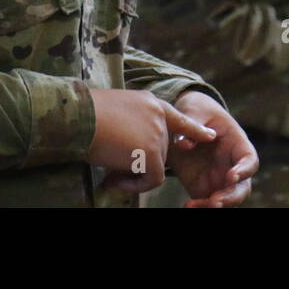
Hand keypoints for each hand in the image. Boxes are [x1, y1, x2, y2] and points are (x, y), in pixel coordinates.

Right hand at [88, 88, 215, 193]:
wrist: (79, 116)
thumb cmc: (85, 115)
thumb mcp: (115, 113)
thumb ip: (131, 127)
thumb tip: (130, 154)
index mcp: (150, 103)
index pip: (178, 118)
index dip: (194, 129)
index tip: (210, 136)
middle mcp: (159, 116)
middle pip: (161, 151)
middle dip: (139, 166)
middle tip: (112, 174)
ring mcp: (157, 133)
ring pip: (156, 166)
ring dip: (134, 177)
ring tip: (109, 175)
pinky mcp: (152, 152)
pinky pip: (152, 178)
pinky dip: (135, 185)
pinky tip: (113, 180)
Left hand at [166, 90, 258, 207]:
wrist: (185, 119)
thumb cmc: (197, 111)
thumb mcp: (195, 109)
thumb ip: (192, 124)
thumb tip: (185, 144)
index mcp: (237, 143)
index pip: (249, 159)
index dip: (245, 170)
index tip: (232, 176)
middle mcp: (232, 164)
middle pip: (242, 187)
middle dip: (232, 197)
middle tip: (216, 201)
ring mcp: (219, 178)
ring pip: (227, 199)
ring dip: (216, 205)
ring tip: (196, 205)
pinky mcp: (204, 187)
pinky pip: (206, 203)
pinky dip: (199, 207)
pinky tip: (188, 205)